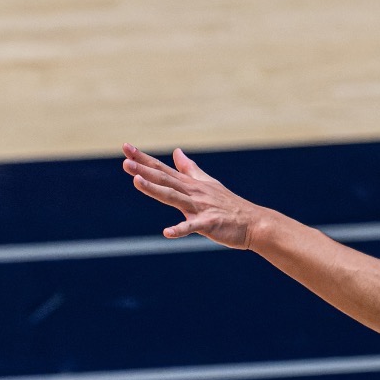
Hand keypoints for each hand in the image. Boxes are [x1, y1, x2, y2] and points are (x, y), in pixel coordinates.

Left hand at [122, 144, 271, 249]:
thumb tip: (176, 151)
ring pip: (174, 197)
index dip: (143, 158)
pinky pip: (192, 227)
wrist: (254, 222)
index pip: (162, 169)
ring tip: (137, 182)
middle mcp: (193, 192)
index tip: (126, 147)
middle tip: (125, 161)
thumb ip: (189, 169)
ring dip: (155, 189)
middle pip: (164, 179)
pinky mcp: (209, 224)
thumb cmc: (229, 205)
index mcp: (190, 184)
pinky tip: (167, 232)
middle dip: (144, 170)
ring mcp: (200, 207)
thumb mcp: (207, 183)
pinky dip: (180, 229)